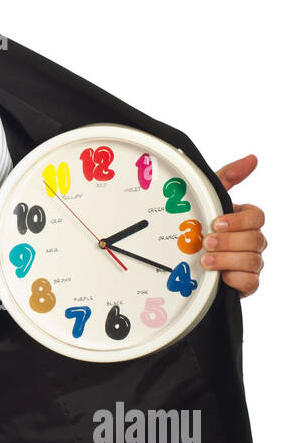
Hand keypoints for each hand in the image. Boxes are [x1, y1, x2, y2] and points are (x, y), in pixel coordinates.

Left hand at [207, 154, 265, 297]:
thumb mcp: (209, 198)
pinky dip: (236, 279)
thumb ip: (229, 177)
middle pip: (256, 239)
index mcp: (246, 221)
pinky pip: (253, 283)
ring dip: (227, 260)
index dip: (238, 220)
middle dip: (229, 241)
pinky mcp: (245, 284)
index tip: (216, 222)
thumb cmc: (200, 227)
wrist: (185, 264)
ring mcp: (251, 264)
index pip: (257, 217)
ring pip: (254, 261)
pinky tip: (220, 277)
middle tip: (206, 242)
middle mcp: (252, 242)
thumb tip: (252, 158)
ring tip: (205, 260)